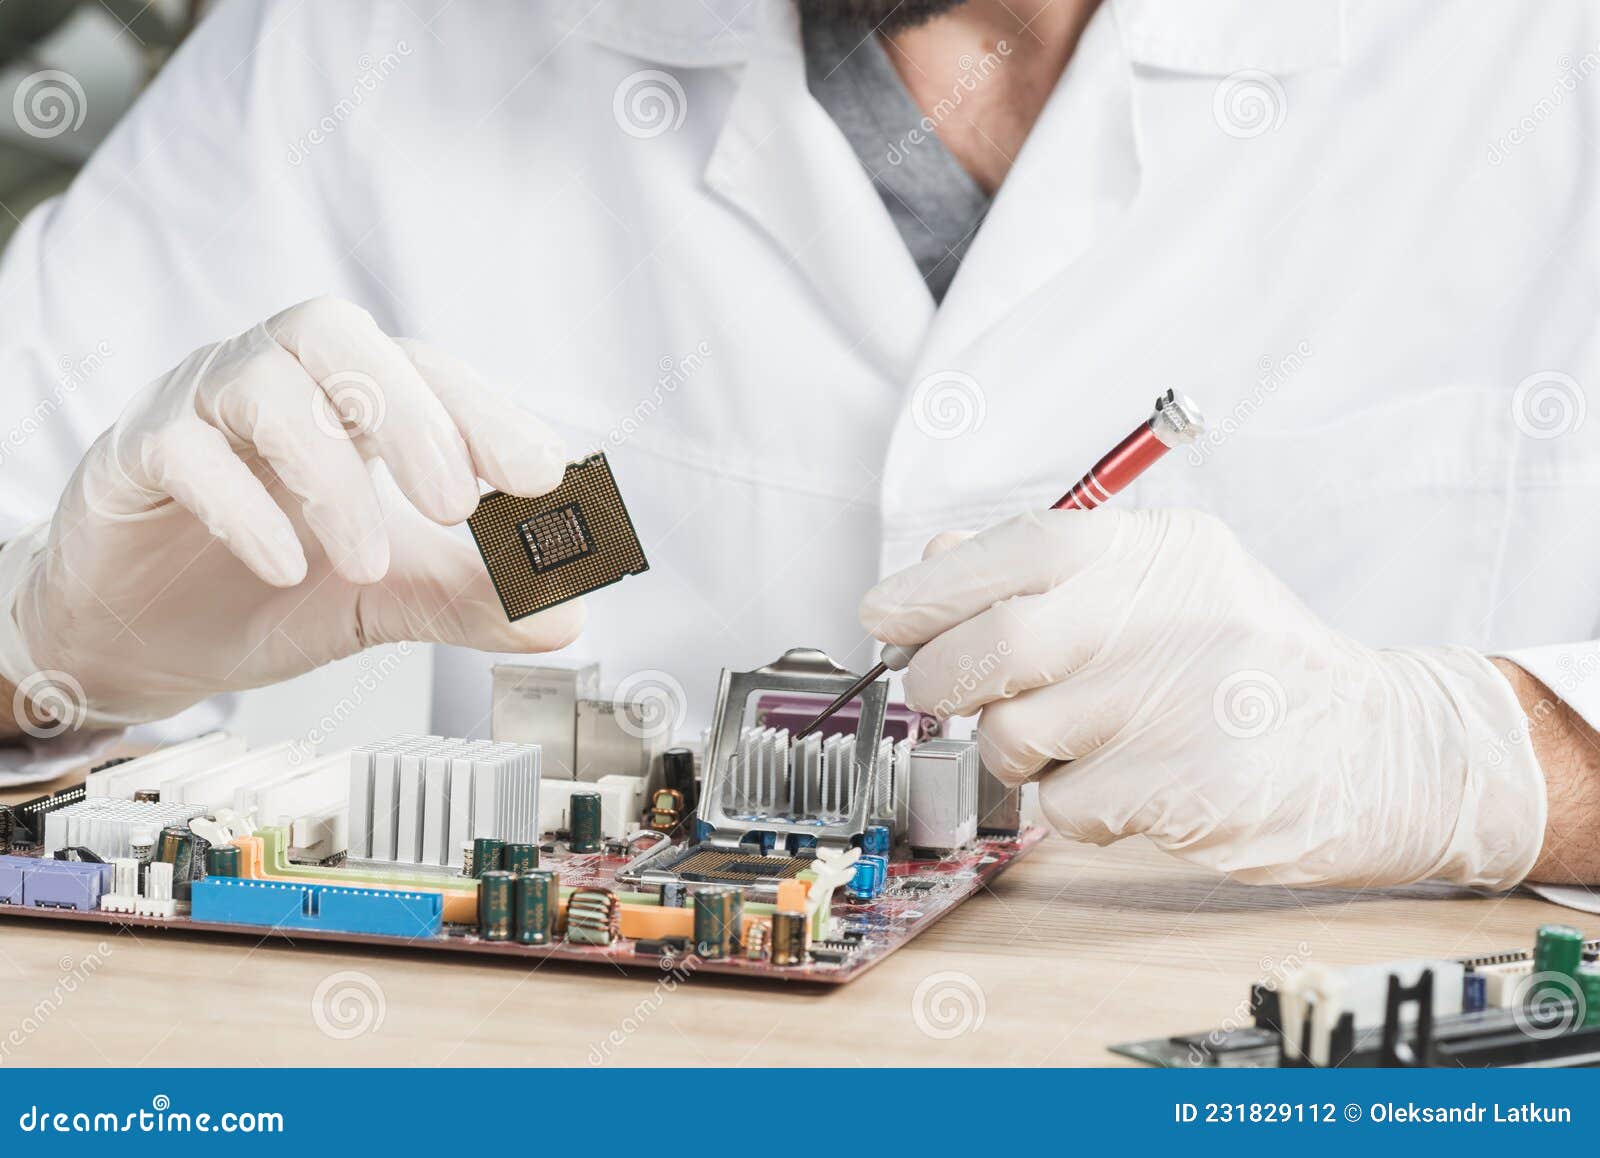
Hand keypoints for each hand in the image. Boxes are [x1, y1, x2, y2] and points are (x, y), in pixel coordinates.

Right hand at [0, 297, 582, 728]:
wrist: (145, 638)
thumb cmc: (271, 589)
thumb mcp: (390, 599)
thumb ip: (472, 598)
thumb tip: (565, 614)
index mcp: (350, 398)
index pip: (426, 370)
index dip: (486, 413)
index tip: (544, 476)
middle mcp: (277, 378)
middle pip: (340, 336)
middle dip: (413, 417)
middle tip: (458, 505)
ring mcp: (199, 406)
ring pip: (263, 383)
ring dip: (331, 475)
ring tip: (368, 562)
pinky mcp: (133, 453)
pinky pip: (183, 448)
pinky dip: (244, 507)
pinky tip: (287, 567)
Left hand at [860, 509, 1545, 887]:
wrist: (1381, 752)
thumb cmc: (1248, 667)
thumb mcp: (1165, 588)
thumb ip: (1049, 574)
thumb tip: (932, 564)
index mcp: (1162, 552)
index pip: (1022, 547)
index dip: (934, 585)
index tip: (880, 614)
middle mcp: (1173, 614)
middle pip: (997, 646)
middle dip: (943, 681)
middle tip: (944, 697)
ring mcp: (1185, 702)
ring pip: (1018, 736)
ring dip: (1018, 752)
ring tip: (1078, 744)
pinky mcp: (1191, 789)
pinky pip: (1066, 807)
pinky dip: (1072, 808)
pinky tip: (1128, 789)